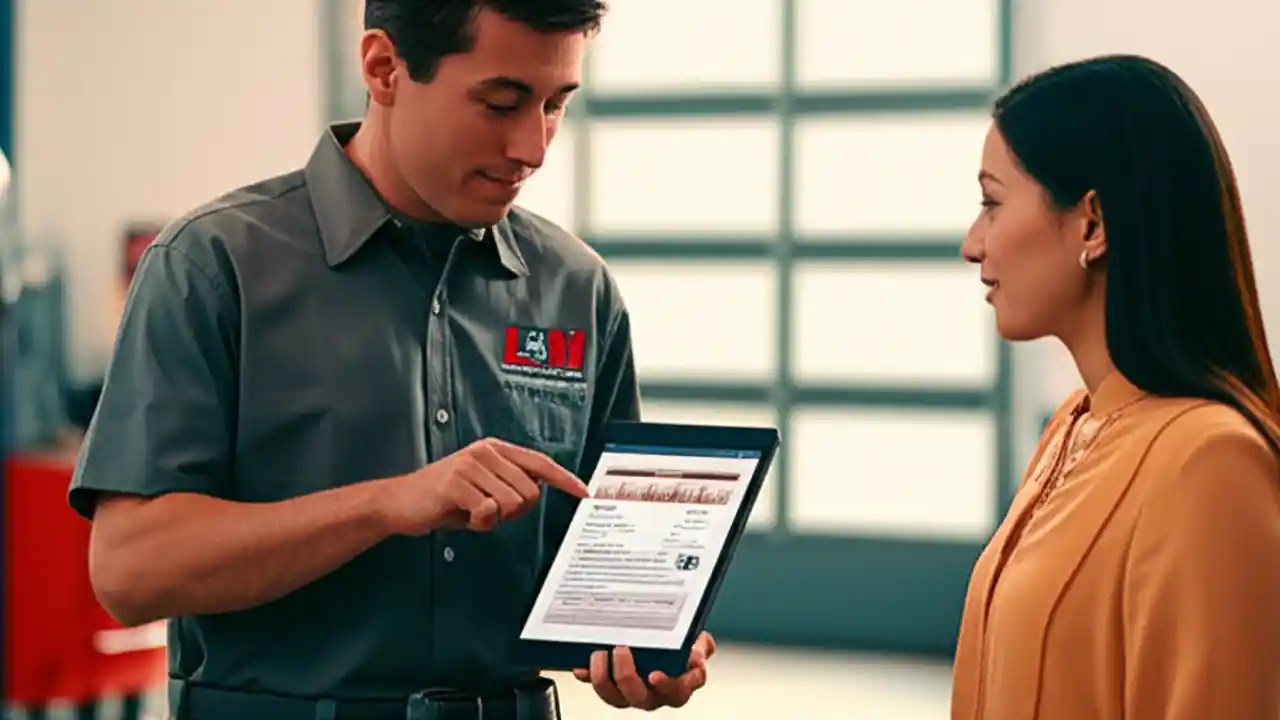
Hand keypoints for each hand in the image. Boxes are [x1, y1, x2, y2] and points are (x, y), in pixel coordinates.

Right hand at [378, 437, 587, 534]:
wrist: (399, 502)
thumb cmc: (443, 498)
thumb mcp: (481, 486)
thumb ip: (509, 484)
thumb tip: (539, 491)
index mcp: (495, 450)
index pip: (539, 462)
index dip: (564, 479)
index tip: (584, 492)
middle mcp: (485, 452)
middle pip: (530, 491)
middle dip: (516, 512)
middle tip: (489, 513)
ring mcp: (471, 466)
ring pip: (512, 503)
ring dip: (495, 519)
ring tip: (471, 512)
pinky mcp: (457, 483)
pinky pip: (488, 512)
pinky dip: (478, 523)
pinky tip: (462, 516)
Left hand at [572, 632, 716, 709]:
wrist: (669, 647)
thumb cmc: (683, 647)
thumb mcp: (697, 643)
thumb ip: (702, 645)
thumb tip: (700, 645)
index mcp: (679, 685)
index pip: (677, 692)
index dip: (666, 686)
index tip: (655, 674)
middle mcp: (655, 694)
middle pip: (640, 697)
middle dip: (626, 676)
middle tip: (621, 650)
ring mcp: (632, 693)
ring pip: (615, 698)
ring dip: (603, 679)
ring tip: (599, 655)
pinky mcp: (613, 687)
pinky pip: (597, 687)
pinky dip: (587, 677)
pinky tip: (580, 666)